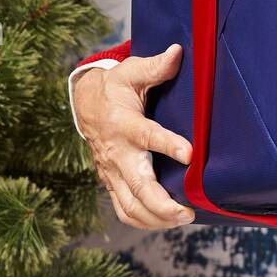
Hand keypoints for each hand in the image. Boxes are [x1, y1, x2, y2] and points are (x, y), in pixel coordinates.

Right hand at [74, 43, 196, 228]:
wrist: (86, 105)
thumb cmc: (115, 87)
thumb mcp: (131, 72)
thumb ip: (155, 67)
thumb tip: (177, 53)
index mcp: (123, 123)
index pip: (147, 135)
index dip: (167, 144)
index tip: (190, 153)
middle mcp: (117, 152)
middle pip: (137, 184)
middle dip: (161, 202)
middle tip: (187, 211)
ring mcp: (112, 171)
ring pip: (130, 204)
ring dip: (156, 217)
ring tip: (184, 219)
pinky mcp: (111, 182)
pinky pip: (124, 209)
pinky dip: (144, 222)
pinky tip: (166, 224)